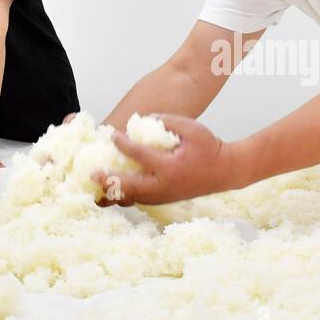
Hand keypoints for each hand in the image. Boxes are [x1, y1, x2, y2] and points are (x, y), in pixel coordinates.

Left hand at [95, 115, 240, 205]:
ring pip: (133, 197)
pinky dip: (127, 193)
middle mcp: (165, 185)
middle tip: (93, 173)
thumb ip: (167, 121)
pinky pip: (140, 199)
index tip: (112, 135)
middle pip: (129, 187)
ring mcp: (164, 196)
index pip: (140, 155)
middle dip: (109, 180)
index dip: (123, 144)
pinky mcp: (165, 200)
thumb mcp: (192, 128)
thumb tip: (143, 120)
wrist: (226, 171)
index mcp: (170, 167)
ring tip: (99, 183)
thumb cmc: (209, 147)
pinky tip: (116, 185)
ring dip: (115, 190)